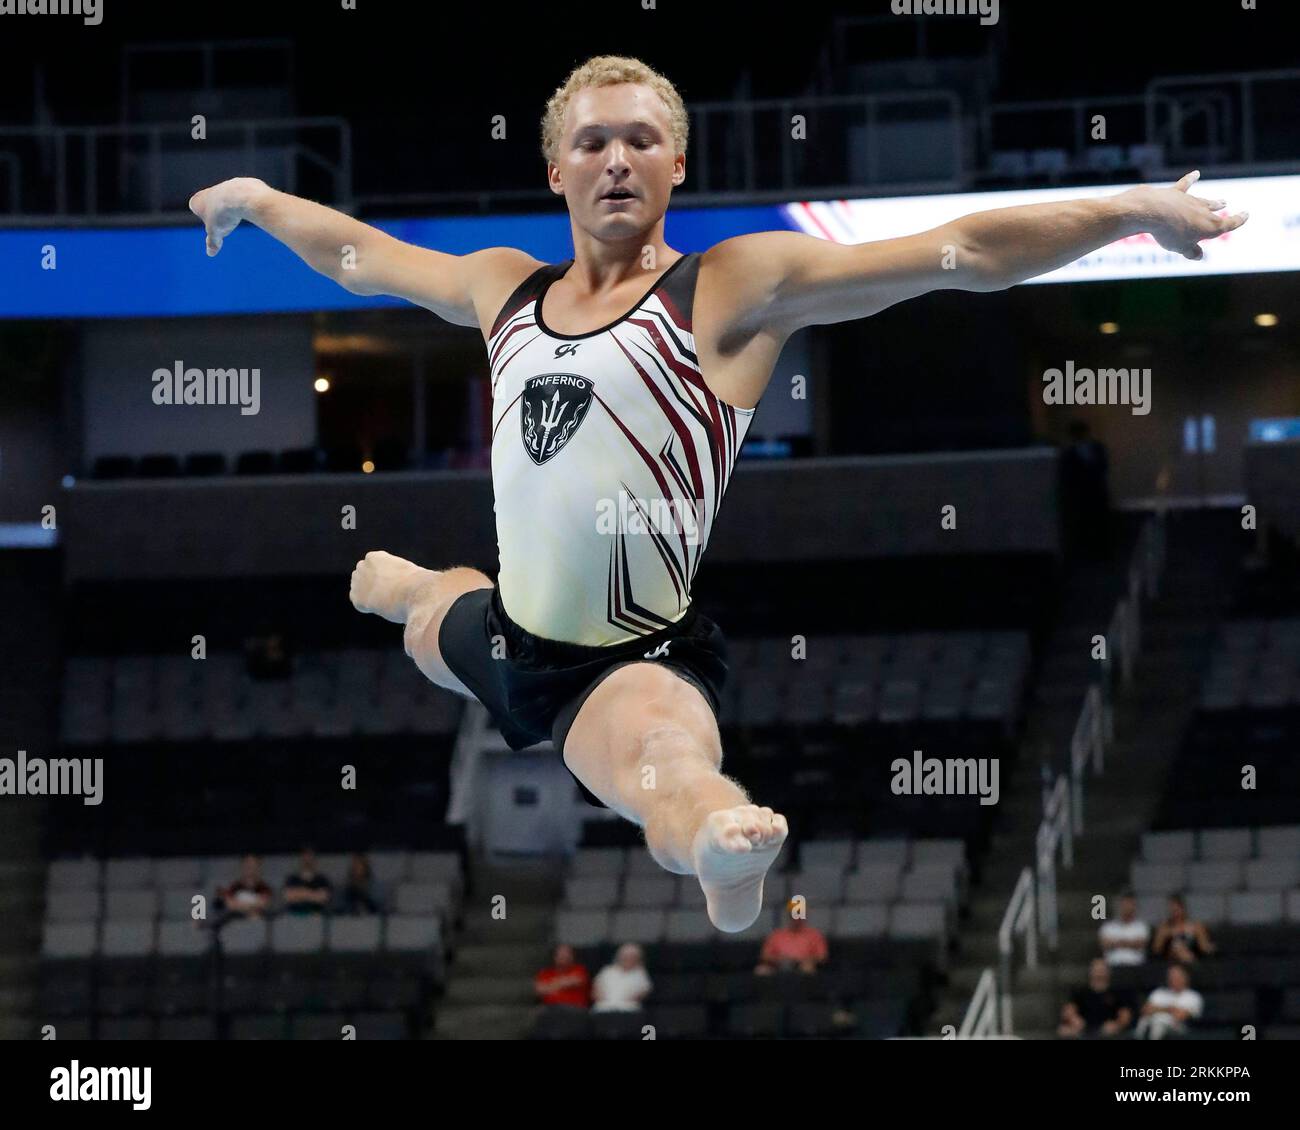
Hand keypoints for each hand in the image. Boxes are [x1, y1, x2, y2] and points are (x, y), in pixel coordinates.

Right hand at [188, 177, 265, 256]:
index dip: (202, 215)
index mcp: (198, 201)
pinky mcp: (242, 184)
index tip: (210, 224)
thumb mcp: (216, 233)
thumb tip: (210, 253)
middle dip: (218, 212)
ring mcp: (226, 186)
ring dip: (232, 207)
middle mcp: (210, 191)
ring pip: (228, 198)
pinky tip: (250, 208)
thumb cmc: (224, 214)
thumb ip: (213, 242)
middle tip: (225, 220)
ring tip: (237, 215)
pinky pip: (244, 196)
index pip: (195, 206)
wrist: (241, 196)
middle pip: (212, 202)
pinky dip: (247, 203)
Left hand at [1126, 171, 1247, 259]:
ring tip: (1221, 202)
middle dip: (1220, 210)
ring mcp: (1189, 200)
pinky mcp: (1175, 193)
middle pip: (1213, 212)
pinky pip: (1185, 185)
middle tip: (1224, 205)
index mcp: (1209, 226)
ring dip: (1212, 202)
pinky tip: (1196, 173)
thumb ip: (1191, 252)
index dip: (1238, 220)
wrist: (1153, 211)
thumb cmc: (1170, 232)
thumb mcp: (1181, 248)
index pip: (1228, 224)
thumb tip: (1199, 256)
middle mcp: (1203, 211)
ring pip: (1203, 201)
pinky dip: (1191, 179)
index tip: (1246, 214)